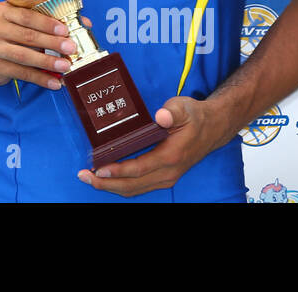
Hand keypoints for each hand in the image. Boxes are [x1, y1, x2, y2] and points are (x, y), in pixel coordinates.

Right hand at [0, 2, 79, 89]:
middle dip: (52, 43)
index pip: (27, 15)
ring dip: (47, 62)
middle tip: (70, 48)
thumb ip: (47, 18)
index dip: (46, 23)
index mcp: (2, 10)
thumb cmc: (7, 32)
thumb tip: (83, 22)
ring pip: (24, 55)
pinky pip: (20, 73)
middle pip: (27, 35)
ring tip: (65, 66)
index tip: (64, 29)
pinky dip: (40, 78)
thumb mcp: (20, 19)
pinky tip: (54, 82)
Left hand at [77, 96, 224, 196]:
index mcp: (171, 156)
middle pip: (132, 185)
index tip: (98, 168)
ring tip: (89, 178)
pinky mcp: (164, 177)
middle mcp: (168, 172)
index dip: (117, 170)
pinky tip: (106, 177)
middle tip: (84, 175)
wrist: (213, 128)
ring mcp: (166, 178)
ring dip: (111, 187)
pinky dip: (121, 185)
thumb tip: (161, 116)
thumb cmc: (195, 117)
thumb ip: (172, 112)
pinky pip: (139, 187)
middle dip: (106, 184)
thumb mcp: (184, 108)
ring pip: (134, 190)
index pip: (139, 168)